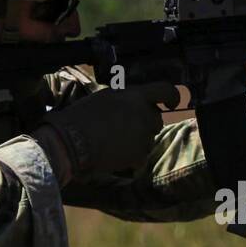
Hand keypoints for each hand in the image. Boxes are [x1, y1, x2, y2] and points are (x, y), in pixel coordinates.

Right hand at [36, 81, 179, 180]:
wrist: (72, 141)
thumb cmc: (82, 115)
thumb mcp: (105, 96)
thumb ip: (125, 98)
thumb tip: (133, 101)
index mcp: (135, 96)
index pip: (165, 91)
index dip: (172, 96)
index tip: (173, 103)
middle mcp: (144, 115)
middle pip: (156, 119)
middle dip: (146, 122)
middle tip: (126, 125)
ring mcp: (143, 136)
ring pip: (149, 138)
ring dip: (138, 138)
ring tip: (115, 140)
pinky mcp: (138, 155)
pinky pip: (142, 155)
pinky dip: (132, 156)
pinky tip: (115, 153)